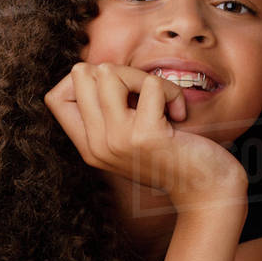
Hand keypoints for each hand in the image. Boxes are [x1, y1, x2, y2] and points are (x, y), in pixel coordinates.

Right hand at [45, 63, 246, 207]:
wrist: (207, 191)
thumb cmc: (176, 156)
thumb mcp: (132, 139)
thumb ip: (111, 114)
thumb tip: (101, 69)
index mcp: (89, 146)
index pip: (54, 97)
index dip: (84, 81)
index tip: (120, 93)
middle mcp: (97, 145)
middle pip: (82, 74)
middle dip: (120, 71)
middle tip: (146, 93)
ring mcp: (118, 140)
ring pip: (109, 72)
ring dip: (144, 77)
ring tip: (163, 101)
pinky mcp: (146, 136)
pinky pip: (151, 85)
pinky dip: (172, 92)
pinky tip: (180, 114)